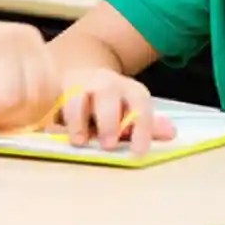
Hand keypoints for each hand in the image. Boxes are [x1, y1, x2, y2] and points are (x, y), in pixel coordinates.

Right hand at [0, 16, 60, 130]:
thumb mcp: (0, 75)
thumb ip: (23, 91)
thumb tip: (42, 127)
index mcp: (31, 42)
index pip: (52, 93)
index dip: (28, 115)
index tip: (2, 112)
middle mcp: (19, 35)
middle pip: (35, 100)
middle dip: (7, 116)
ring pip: (11, 101)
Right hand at [55, 68, 175, 155]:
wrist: (83, 73)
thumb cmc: (112, 104)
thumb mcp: (133, 111)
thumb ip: (148, 125)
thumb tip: (171, 133)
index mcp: (130, 90)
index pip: (140, 104)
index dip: (141, 128)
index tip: (138, 151)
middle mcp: (105, 84)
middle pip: (107, 95)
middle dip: (108, 120)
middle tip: (108, 144)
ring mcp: (79, 85)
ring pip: (77, 98)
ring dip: (78, 120)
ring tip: (80, 141)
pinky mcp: (57, 92)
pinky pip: (53, 104)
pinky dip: (54, 120)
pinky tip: (54, 133)